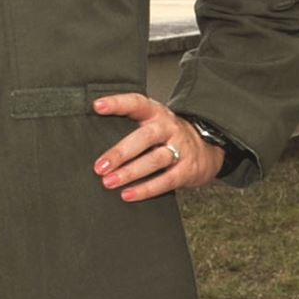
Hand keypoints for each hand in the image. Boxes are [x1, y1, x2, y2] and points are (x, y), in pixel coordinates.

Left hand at [92, 94, 224, 199]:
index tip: (98, 106)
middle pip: (145, 137)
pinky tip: (127, 194)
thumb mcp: (153, 123)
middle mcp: (169, 128)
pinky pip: (165, 181)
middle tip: (99, 166)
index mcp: (157, 114)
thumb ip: (131, 125)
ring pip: (154, 160)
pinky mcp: (187, 170)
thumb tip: (92, 135)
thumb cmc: (168, 137)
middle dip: (120, 152)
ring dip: (130, 173)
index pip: (137, 103)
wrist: (207, 150)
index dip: (118, 103)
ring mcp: (180, 149)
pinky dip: (145, 189)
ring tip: (109, 182)